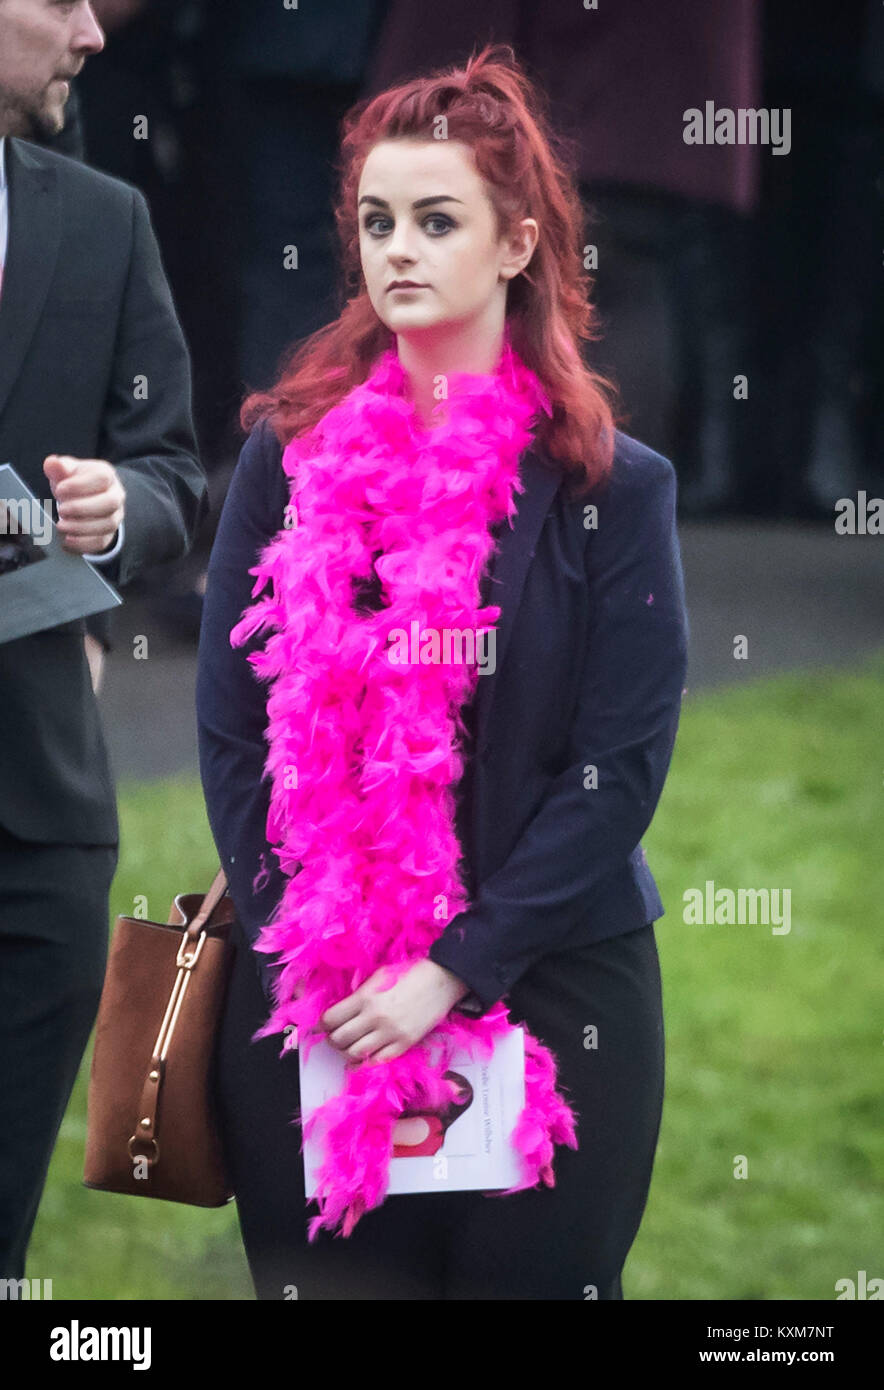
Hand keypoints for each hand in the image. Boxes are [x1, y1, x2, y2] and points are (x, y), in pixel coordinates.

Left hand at [44, 455, 125, 554]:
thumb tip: (52, 462)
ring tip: (61, 525)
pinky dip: (82, 544)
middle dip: (82, 508)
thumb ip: (59, 467)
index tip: (59, 490)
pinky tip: (66, 540)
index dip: (80, 485)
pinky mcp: (108, 535)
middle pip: (110, 503)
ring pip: (107, 525)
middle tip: (61, 510)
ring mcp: (115, 517)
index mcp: (106, 475)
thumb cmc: (75, 483)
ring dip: (81, 527)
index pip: (102, 478)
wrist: (86, 499)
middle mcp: (116, 496)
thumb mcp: (67, 471)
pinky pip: (101, 542)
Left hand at [320, 959, 469, 1064]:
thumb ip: (360, 994)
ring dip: (346, 1052)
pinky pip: (376, 1062)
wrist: (442, 981)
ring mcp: (390, 1034)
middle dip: (332, 1039)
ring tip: (348, 1046)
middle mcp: (375, 1018)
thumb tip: (341, 1010)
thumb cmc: (410, 974)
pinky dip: (364, 1063)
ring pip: (355, 1053)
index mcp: (365, 997)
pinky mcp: (404, 1045)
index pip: (331, 1019)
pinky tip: (360, 1059)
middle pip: (340, 1039)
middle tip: (334, 1036)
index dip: (324, 1024)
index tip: (325, 1024)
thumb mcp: (379, 976)